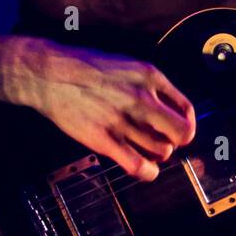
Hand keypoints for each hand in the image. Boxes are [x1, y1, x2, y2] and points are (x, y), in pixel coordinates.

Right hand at [0, 32, 196, 180]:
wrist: (48, 73)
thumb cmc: (84, 67)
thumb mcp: (125, 63)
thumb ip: (148, 83)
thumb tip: (167, 106)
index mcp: (149, 76)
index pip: (186, 108)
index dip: (187, 123)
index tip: (181, 129)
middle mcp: (141, 97)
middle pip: (181, 132)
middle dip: (178, 141)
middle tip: (167, 142)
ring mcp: (122, 119)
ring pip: (162, 150)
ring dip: (160, 155)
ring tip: (149, 151)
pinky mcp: (103, 139)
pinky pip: (137, 165)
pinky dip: (147, 172)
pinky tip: (146, 170)